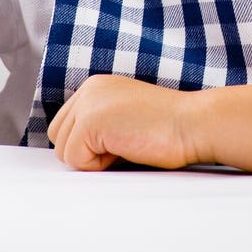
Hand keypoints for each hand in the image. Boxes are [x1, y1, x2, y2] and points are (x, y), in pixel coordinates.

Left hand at [48, 74, 200, 171]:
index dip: (88, 144)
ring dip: (92, 159)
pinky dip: (98, 165)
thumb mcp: (124, 117)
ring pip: (64, 150)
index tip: (120, 140)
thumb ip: (98, 124)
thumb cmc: (168, 127)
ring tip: (126, 144)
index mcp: (97, 85)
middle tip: (122, 144)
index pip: (65, 125)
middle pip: (59, 137)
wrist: (192, 123)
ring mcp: (89, 102)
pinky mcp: (90, 121)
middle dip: (85, 152)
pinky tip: (126, 147)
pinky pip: (75, 160)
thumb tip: (73, 151)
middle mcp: (89, 88)